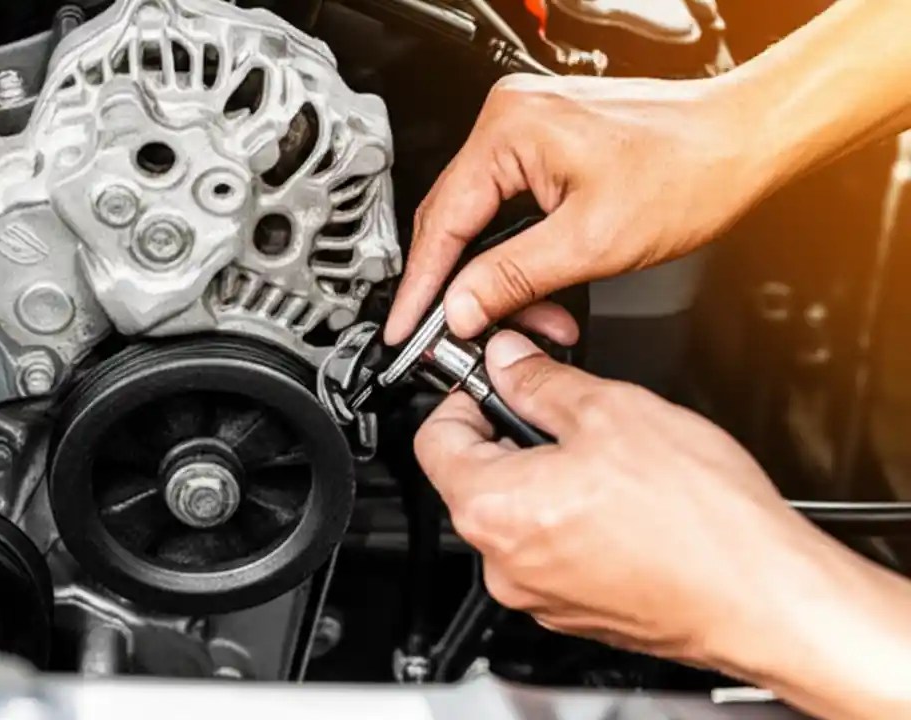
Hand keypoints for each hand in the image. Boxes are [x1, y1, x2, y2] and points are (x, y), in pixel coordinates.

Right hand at [386, 73, 771, 343]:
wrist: (746, 142)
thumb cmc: (690, 170)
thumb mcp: (590, 243)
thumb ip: (511, 279)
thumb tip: (458, 309)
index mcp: (509, 130)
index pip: (442, 222)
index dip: (421, 286)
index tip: (405, 328)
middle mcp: (510, 119)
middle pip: (459, 221)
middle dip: (468, 289)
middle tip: (467, 338)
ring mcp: (528, 128)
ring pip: (489, 221)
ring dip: (505, 278)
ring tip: (534, 321)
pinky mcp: (548, 145)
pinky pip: (514, 208)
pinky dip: (524, 254)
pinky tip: (543, 289)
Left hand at [414, 331, 857, 673]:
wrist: (764, 597)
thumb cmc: (699, 520)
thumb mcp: (612, 411)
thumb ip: (540, 381)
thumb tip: (507, 361)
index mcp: (492, 508)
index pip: (432, 437)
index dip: (462, 396)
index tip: (494, 379)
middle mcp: (502, 562)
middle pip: (474, 477)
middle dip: (513, 436)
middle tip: (566, 412)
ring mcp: (537, 593)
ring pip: (518, 514)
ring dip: (548, 478)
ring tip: (611, 461)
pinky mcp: (574, 610)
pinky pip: (552, 549)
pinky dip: (574, 519)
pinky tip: (626, 504)